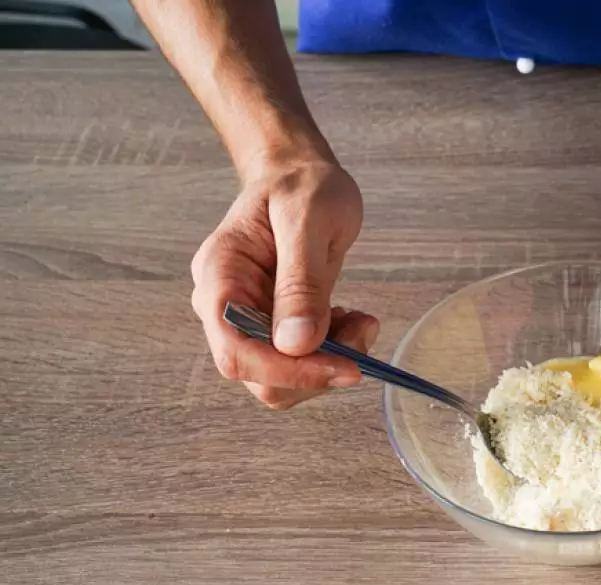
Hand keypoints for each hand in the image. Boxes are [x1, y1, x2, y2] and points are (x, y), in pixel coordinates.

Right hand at [190, 160, 378, 408]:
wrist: (302, 175)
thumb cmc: (302, 186)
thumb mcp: (308, 220)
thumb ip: (301, 282)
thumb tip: (295, 344)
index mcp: (219, 277)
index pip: (237, 352)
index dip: (290, 371)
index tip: (347, 366)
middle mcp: (225, 306)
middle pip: (260, 374)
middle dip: (317, 368)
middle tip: (364, 331)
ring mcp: (249, 318)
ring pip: (284, 375)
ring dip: (331, 361)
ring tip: (363, 321)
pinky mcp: (275, 324)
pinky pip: (301, 359)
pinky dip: (334, 350)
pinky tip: (352, 319)